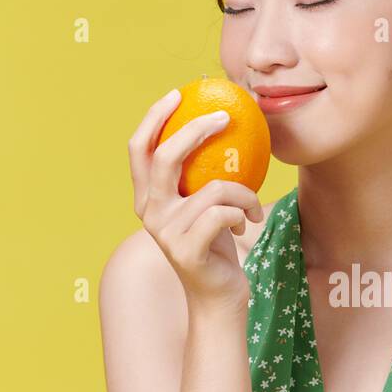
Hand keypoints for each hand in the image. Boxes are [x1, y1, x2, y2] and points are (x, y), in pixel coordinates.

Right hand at [127, 86, 263, 311]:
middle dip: (196, 130)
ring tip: (252, 206)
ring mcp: (166, 233)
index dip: (154, 117)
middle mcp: (149, 212)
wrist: (219, 297)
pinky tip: (246, 225)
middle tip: (225, 117)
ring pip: (213, 189)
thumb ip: (199, 175)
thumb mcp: (204, 205)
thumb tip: (222, 122)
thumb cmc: (217, 245)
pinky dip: (245, 213)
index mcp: (147, 198)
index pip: (139, 148)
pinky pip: (225, 212)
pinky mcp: (186, 250)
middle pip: (166, 157)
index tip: (179, 95)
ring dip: (244, 193)